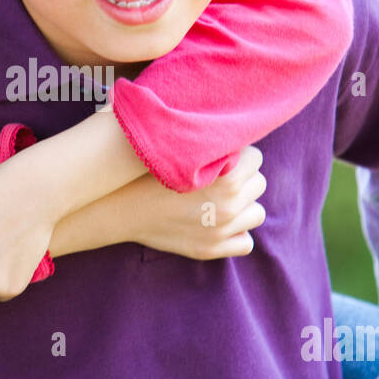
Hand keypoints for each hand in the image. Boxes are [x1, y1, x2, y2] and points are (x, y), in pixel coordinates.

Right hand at [127, 144, 266, 259]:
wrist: (119, 207)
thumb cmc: (145, 172)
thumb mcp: (178, 149)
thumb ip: (208, 142)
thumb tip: (229, 129)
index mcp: (227, 176)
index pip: (256, 158)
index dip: (240, 155)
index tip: (223, 157)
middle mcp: (229, 204)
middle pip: (259, 184)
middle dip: (243, 179)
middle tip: (219, 179)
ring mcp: (222, 229)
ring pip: (257, 213)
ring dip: (243, 207)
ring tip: (219, 201)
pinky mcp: (211, 249)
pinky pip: (245, 243)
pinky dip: (236, 234)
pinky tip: (218, 224)